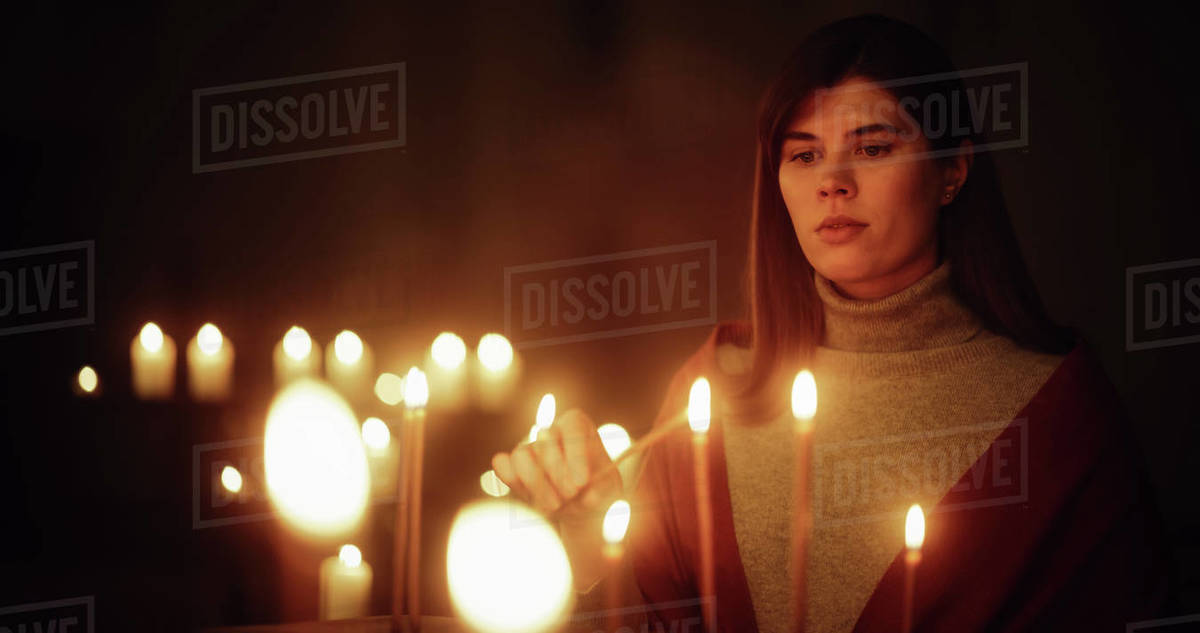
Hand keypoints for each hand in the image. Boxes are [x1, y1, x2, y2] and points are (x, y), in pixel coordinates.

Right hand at [491, 408, 623, 589]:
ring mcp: (529, 448)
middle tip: (570, 497)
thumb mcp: (613, 497)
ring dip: (537, 484)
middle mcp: (551, 432)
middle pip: (545, 439)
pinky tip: (529, 500)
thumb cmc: (601, 496)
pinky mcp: (513, 467)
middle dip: (557, 473)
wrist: (582, 508)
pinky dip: (512, 481)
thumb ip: (609, 508)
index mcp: (579, 428)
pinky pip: (503, 466)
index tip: (581, 483)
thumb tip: (603, 533)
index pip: (573, 426)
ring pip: (522, 455)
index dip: (576, 454)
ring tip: (555, 507)